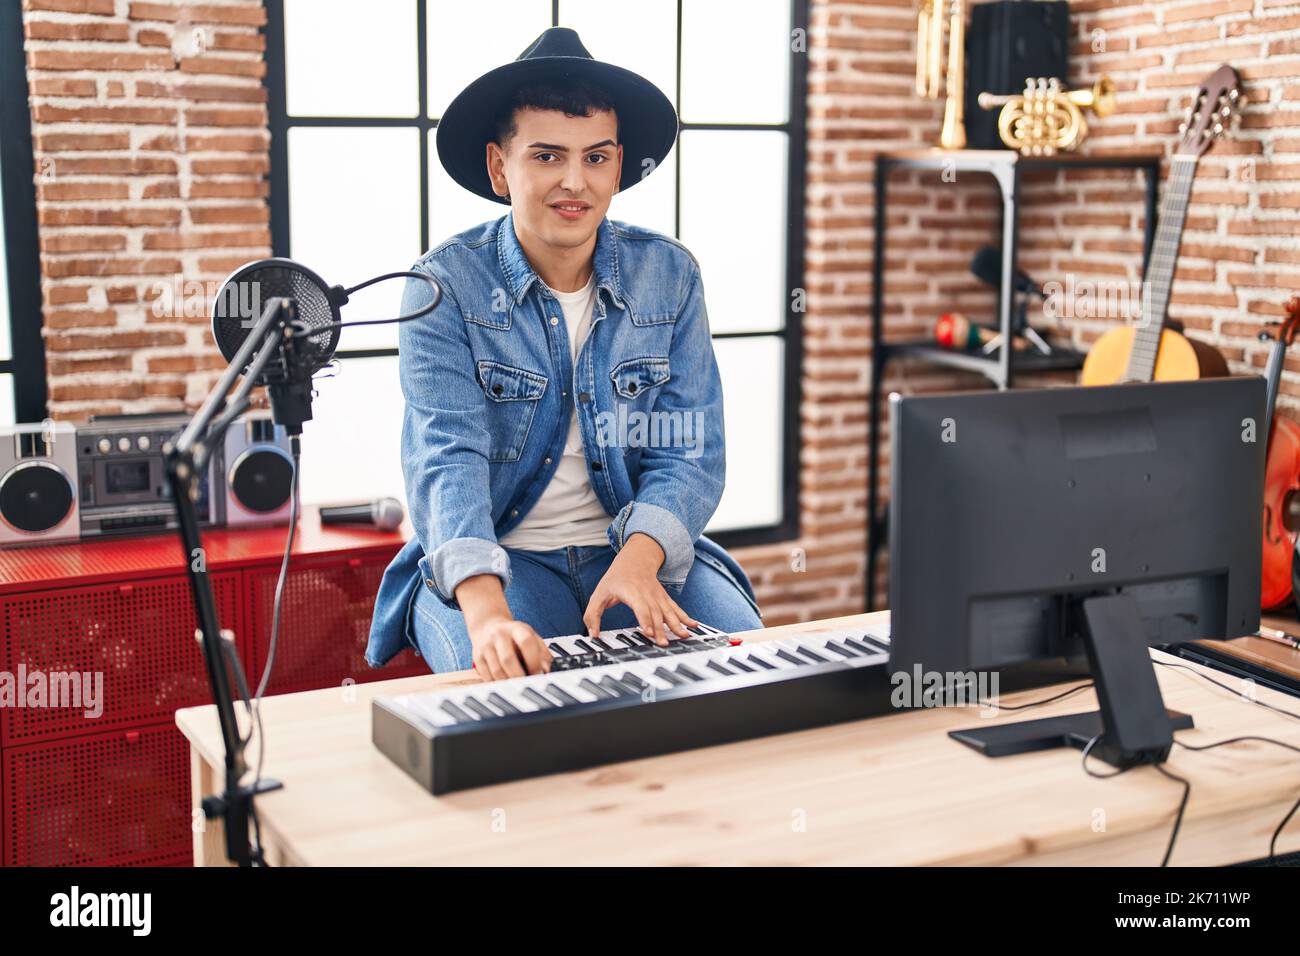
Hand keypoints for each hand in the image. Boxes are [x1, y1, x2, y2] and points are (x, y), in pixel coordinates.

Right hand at [468, 616, 551, 679]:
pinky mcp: (477, 657)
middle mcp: (499, 635)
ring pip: (497, 671)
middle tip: (527, 684)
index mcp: (516, 628)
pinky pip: (487, 676)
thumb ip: (541, 652)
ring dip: (509, 683)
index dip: (533, 660)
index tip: (538, 673)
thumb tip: (547, 670)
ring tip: (517, 685)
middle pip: (508, 659)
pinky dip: (498, 683)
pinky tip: (505, 683)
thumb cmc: (513, 635)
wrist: (488, 625)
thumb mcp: (530, 636)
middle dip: (519, 677)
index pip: (526, 641)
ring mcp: (486, 645)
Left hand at [583, 533, 697, 645]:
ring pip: (668, 611)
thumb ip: (593, 615)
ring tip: (685, 636)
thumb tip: (593, 634)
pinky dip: (686, 617)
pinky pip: (676, 609)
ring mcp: (658, 596)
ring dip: (677, 624)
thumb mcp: (598, 594)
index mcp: (630, 592)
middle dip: (660, 629)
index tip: (648, 632)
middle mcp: (647, 594)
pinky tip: (694, 626)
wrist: (635, 559)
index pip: (639, 607)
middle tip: (663, 643)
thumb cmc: (615, 579)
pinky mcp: (664, 598)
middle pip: (655, 613)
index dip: (644, 619)